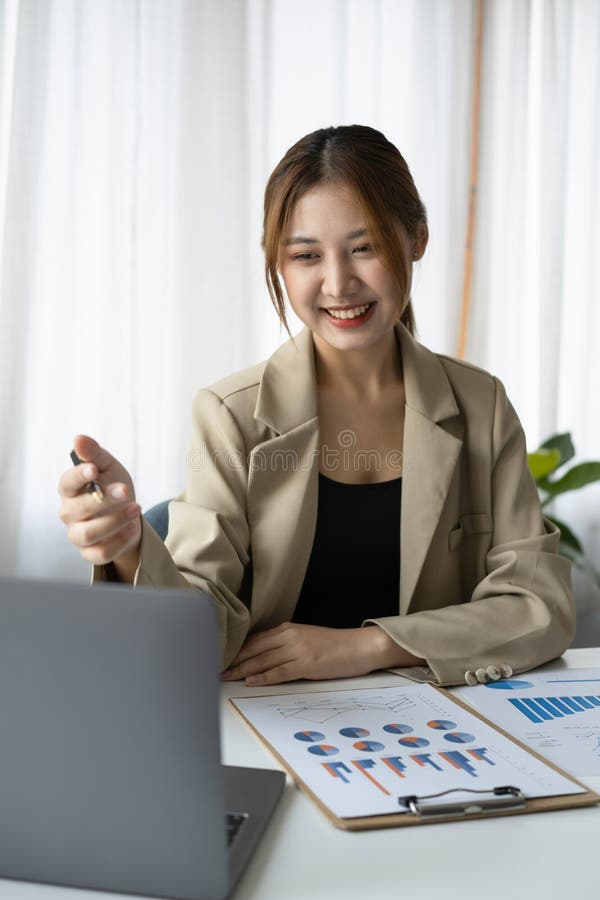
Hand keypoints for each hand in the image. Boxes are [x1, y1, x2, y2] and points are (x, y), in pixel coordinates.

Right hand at [58, 434, 141, 578]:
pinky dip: (119, 541)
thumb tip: (79, 438)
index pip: (67, 483)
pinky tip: (132, 528)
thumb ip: (95, 454)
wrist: (129, 515)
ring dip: (114, 521)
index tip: (95, 469)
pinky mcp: (91, 553)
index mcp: (70, 490)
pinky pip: (102, 552)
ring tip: (136, 508)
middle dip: (103, 500)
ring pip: (89, 533)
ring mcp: (78, 535)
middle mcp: (69, 513)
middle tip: (126, 491)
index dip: (79, 476)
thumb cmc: (113, 487)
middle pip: (77, 509)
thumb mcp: (110, 468)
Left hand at [222, 622, 417, 685]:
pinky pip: (280, 672)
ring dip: (242, 671)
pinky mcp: (307, 664)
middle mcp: (289, 636)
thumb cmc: (334, 646)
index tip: (220, 659)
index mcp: (287, 629)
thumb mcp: (306, 639)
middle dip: (233, 661)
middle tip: (215, 670)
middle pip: (254, 650)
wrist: (360, 647)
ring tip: (226, 678)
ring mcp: (298, 649)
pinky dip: (263, 677)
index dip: (236, 651)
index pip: (254, 640)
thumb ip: (285, 645)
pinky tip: (250, 682)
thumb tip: (264, 658)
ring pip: (263, 661)